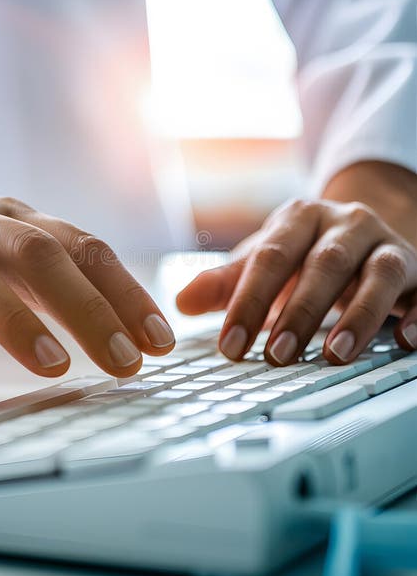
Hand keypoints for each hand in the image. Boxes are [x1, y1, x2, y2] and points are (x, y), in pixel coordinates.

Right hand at [0, 191, 173, 376]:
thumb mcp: (11, 271)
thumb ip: (61, 290)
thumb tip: (139, 336)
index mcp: (13, 217)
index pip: (82, 245)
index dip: (125, 291)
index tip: (160, 340)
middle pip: (36, 252)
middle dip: (86, 307)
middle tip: (123, 360)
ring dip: (17, 320)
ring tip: (55, 366)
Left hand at [177, 199, 416, 365]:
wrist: (364, 236)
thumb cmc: (306, 256)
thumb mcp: (266, 263)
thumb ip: (228, 283)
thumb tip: (182, 301)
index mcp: (302, 218)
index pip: (271, 257)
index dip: (249, 302)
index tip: (231, 346)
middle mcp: (348, 224)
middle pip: (324, 263)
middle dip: (300, 311)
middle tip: (277, 356)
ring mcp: (387, 245)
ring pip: (379, 274)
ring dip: (358, 316)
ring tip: (335, 356)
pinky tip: (402, 342)